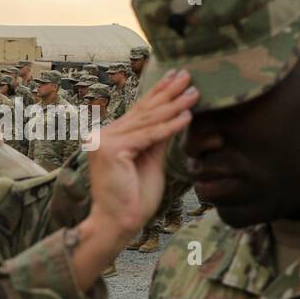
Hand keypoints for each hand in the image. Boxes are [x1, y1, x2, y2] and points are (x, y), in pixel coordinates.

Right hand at [87, 69, 196, 239]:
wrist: (117, 223)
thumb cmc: (134, 199)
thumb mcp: (151, 161)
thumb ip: (158, 139)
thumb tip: (175, 116)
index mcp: (111, 137)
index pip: (139, 111)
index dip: (159, 93)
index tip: (176, 77)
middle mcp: (105, 135)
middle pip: (144, 111)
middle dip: (168, 92)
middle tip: (188, 74)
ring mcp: (105, 141)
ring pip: (148, 121)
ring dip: (174, 106)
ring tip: (194, 92)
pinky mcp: (112, 150)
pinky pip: (149, 136)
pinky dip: (170, 127)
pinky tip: (187, 116)